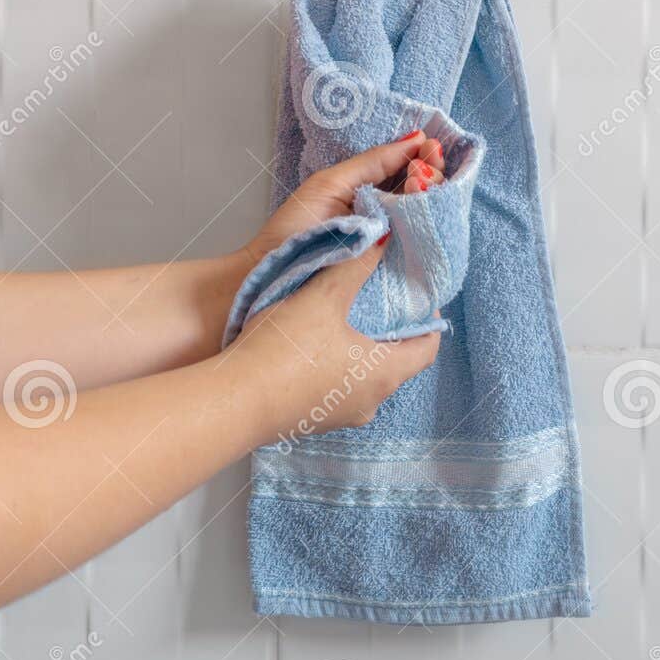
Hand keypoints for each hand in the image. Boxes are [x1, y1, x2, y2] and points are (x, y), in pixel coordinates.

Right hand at [227, 239, 439, 437]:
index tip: (417, 301)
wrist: (232, 403)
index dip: (427, 322)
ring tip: (344, 323)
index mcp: (385, 374)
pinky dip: (332, 372)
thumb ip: (355, 265)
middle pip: (396, 364)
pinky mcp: (311, 423)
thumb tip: (382, 237)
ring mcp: (340, 418)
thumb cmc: (284, 351)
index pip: (427, 348)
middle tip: (379, 307)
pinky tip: (310, 352)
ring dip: (359, 355)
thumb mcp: (322, 298)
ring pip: (363, 381)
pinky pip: (333, 394)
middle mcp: (371, 402)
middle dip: (391, 336)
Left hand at [243, 130, 446, 266]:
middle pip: (422, 187)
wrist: (275, 279)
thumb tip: (416, 138)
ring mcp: (392, 239)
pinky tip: (430, 209)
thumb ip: (374, 162)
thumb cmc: (295, 231)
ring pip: (425, 211)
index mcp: (368, 188)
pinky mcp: (395, 265)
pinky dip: (428, 224)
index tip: (432, 147)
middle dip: (431, 172)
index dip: (422, 154)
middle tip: (424, 172)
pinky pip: (420, 241)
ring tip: (422, 185)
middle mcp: (385, 212)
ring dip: (430, 194)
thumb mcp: (332, 184)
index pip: (406, 166)